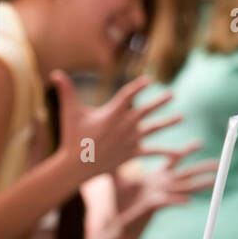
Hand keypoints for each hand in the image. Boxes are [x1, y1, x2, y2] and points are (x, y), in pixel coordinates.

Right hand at [51, 71, 183, 176]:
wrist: (77, 166)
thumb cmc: (72, 137)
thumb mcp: (69, 113)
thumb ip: (66, 91)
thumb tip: (56, 72)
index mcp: (112, 113)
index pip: (129, 94)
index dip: (139, 86)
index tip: (149, 80)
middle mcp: (125, 125)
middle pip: (146, 110)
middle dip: (160, 101)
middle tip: (172, 94)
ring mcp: (131, 140)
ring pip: (153, 129)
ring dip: (168, 123)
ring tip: (181, 118)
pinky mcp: (133, 153)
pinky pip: (153, 152)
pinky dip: (167, 152)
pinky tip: (180, 153)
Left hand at [109, 146, 216, 238]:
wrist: (116, 223)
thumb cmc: (120, 203)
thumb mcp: (118, 178)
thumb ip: (119, 164)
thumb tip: (109, 147)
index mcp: (157, 178)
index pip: (175, 160)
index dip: (187, 151)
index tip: (200, 143)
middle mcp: (163, 187)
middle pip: (187, 174)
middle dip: (203, 167)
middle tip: (220, 162)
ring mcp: (161, 196)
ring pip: (184, 189)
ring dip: (200, 184)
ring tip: (215, 181)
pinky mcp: (154, 206)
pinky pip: (168, 203)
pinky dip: (177, 202)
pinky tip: (187, 202)